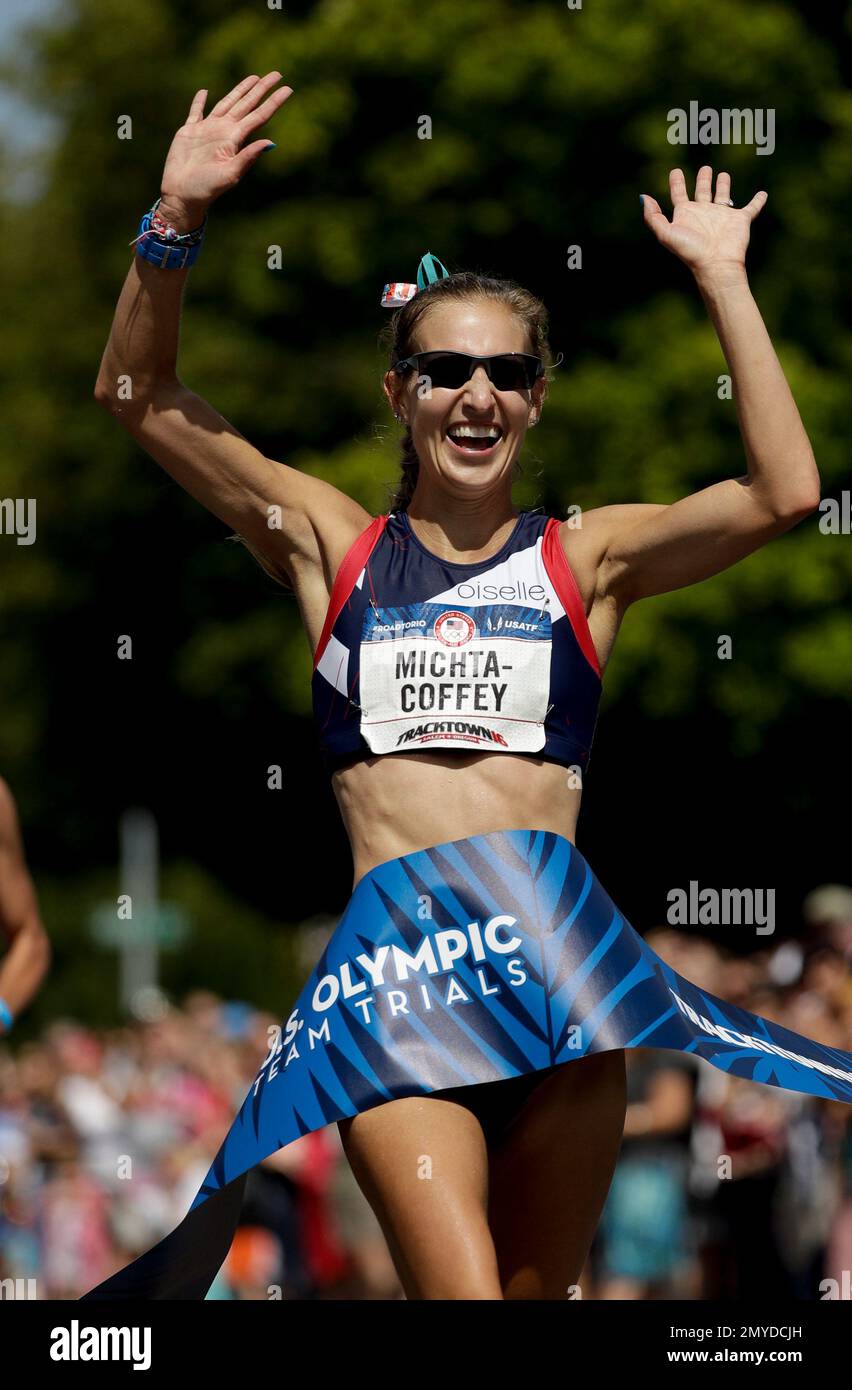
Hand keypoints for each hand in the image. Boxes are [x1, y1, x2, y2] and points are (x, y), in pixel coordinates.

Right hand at [159, 72, 292, 224]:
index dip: (273, 102)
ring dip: (239, 91)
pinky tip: (204, 92)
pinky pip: (195, 111)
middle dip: (261, 89)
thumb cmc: (207, 188)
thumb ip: (248, 156)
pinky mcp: (189, 131)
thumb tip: (271, 143)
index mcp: (235, 139)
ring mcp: (207, 130)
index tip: (288, 89)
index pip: (259, 116)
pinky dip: (199, 101)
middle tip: (276, 74)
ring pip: (226, 103)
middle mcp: (224, 131)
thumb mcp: (230, 174)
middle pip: (246, 104)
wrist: (182, 195)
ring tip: (253, 78)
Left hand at [640, 167, 766, 283]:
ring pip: (723, 196)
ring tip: (723, 175)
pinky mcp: (740, 220)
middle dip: (703, 179)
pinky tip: (763, 194)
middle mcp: (704, 213)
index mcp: (687, 214)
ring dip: (723, 185)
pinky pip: (751, 208)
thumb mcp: (666, 233)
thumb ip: (653, 217)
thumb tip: (643, 198)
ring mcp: (722, 216)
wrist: (716, 264)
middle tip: (705, 168)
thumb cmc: (691, 250)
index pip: (679, 194)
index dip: (676, 182)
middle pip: (702, 191)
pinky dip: (758, 201)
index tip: (675, 171)